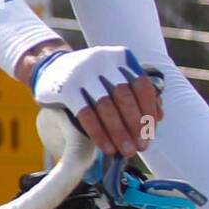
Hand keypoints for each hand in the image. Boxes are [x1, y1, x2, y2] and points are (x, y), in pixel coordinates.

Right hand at [26, 45, 162, 157]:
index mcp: (119, 57)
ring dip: (119, 133)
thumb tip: (159, 117)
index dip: (149, 111)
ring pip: (106, 107)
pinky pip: (86, 114)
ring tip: (126, 151)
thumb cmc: (89, 78)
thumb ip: (135, 92)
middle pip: (125, 97)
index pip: (141, 85)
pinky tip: (106, 147)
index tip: (151, 133)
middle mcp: (102, 61)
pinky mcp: (66, 89)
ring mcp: (82, 74)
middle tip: (141, 147)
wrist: (48, 68)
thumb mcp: (112, 76)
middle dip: (135, 125)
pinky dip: (99, 133)